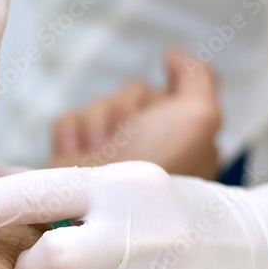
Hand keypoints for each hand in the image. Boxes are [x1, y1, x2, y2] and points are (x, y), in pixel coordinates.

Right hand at [49, 49, 220, 178]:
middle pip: (130, 94)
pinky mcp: (74, 159)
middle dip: (126, 111)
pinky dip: (72, 137)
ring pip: (98, 106)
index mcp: (181, 140)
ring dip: (98, 126)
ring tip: (102, 157)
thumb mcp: (199, 117)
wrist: (103, 212)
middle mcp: (146, 147)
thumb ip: (197, 77)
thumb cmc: (158, 167)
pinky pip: (68, 121)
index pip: (163, 94)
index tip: (162, 125)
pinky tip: (80, 159)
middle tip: (129, 142)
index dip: (159, 104)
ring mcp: (108, 153)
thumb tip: (172, 55)